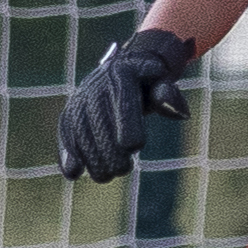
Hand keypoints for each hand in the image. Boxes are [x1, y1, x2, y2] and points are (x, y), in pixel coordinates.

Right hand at [57, 29, 194, 182]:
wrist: (123, 70)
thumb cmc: (149, 83)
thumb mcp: (162, 84)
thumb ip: (168, 97)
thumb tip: (181, 114)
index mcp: (123, 72)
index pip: (123, 102)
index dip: (126, 125)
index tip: (134, 146)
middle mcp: (97, 83)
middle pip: (98, 120)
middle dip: (108, 149)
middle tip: (123, 169)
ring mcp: (80, 97)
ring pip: (79, 129)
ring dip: (90, 156)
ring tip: (105, 176)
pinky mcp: (70, 112)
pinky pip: (66, 132)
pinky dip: (68, 153)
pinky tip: (73, 173)